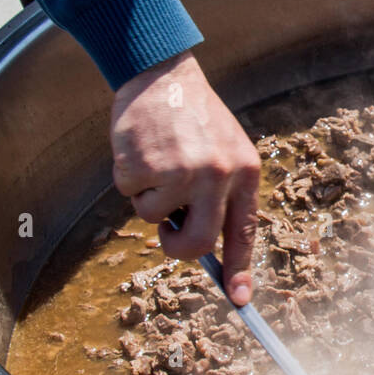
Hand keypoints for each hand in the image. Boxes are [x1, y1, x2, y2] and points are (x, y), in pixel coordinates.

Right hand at [110, 51, 260, 305]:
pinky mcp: (146, 165)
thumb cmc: (193, 120)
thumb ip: (220, 195)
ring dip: (148, 198)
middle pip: (199, 242)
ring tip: (157, 162)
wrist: (162, 74)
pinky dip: (128, 178)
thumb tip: (210, 250)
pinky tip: (140, 148)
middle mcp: (218, 174)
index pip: (245, 232)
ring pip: (155, 217)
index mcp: (245, 171)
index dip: (241, 270)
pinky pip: (130, 193)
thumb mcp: (224, 151)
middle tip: (169, 236)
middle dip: (179, 248)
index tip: (239, 300)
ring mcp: (181, 170)